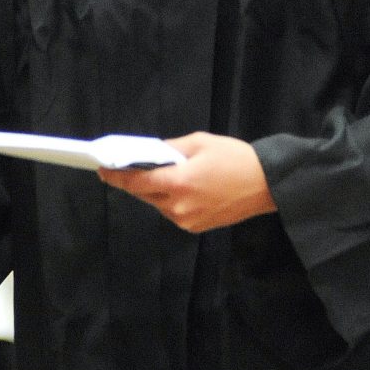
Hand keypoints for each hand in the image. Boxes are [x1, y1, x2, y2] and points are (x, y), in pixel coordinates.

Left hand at [99, 132, 276, 233]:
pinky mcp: (196, 227)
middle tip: (128, 166)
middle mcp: (179, 206)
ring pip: (157, 203)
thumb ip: (169, 149)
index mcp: (178, 183)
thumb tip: (150, 154)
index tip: (102, 169)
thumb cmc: (235, 158)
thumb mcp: (199, 143)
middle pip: (144, 194)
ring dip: (153, 190)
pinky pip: (172, 211)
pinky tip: (177, 186)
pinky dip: (168, 199)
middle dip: (135, 180)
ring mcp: (187, 220)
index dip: (117, 176)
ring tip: (159, 173)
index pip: (136, 182)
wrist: (267, 185)